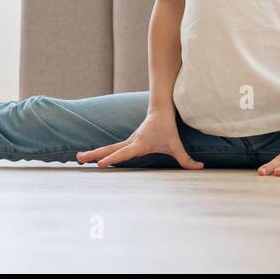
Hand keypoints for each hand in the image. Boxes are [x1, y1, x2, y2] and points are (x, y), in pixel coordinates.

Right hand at [76, 109, 203, 169]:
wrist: (161, 109)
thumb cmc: (167, 128)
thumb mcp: (177, 145)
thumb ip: (186, 159)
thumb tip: (200, 169)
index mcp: (139, 144)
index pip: (124, 153)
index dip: (114, 159)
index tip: (102, 164)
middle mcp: (130, 142)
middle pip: (110, 149)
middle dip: (95, 154)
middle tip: (79, 159)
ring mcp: (127, 141)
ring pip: (108, 148)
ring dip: (93, 153)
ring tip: (78, 159)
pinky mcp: (127, 142)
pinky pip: (112, 148)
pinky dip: (101, 152)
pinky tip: (92, 157)